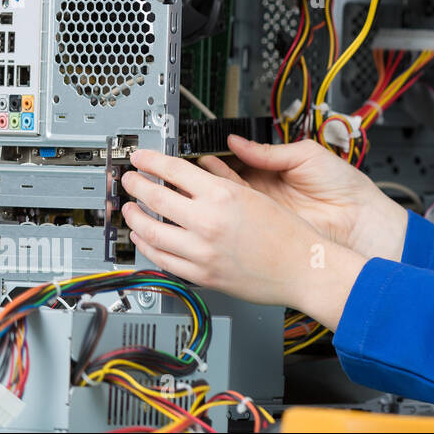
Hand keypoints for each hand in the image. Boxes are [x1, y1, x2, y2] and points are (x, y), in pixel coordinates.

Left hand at [119, 148, 366, 323]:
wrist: (304, 268)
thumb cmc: (291, 234)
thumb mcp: (258, 196)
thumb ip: (226, 182)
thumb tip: (203, 170)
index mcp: (224, 196)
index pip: (174, 171)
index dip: (151, 161)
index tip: (141, 158)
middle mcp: (208, 222)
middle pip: (155, 198)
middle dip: (136, 186)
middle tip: (129, 180)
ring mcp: (202, 251)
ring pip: (151, 231)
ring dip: (134, 217)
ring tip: (130, 209)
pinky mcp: (201, 275)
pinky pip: (162, 259)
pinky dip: (147, 247)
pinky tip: (144, 239)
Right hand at [193, 134, 409, 261]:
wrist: (362, 220)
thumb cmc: (345, 187)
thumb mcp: (306, 156)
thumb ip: (270, 151)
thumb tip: (237, 142)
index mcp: (275, 171)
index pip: (236, 162)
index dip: (216, 156)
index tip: (197, 150)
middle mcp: (266, 193)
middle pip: (225, 182)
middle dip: (203, 173)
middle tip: (181, 164)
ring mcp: (263, 214)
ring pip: (225, 202)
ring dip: (205, 192)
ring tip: (185, 180)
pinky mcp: (264, 232)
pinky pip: (236, 221)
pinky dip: (219, 212)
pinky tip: (204, 202)